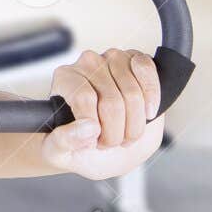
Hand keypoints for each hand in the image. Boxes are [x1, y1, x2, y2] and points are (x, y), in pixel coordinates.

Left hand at [39, 48, 163, 180]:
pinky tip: (148, 113)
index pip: (84, 99)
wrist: (106, 147)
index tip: (93, 141)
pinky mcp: (137, 61)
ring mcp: (113, 60)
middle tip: (110, 142)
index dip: (94, 128)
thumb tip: (87, 128)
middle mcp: (87, 64)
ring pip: (133, 94)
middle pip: (111, 102)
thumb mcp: (60, 151)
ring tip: (125, 134)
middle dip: (115, 133)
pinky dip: (152, 95)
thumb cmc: (79, 144)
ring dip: (135, 125)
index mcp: (64, 80)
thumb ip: (64, 141)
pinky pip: (147, 69)